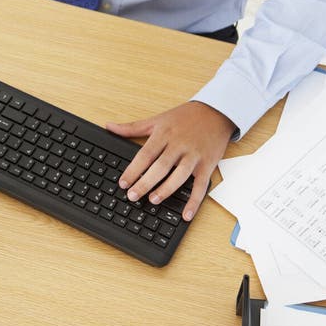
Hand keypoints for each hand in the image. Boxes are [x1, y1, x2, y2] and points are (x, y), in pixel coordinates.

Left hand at [106, 101, 234, 220]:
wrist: (215, 111)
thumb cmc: (185, 117)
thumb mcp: (157, 119)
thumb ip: (132, 127)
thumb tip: (109, 126)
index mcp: (164, 134)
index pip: (146, 154)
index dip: (133, 170)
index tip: (123, 183)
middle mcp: (179, 145)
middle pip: (160, 166)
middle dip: (145, 182)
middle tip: (132, 196)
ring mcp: (194, 155)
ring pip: (179, 175)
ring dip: (166, 189)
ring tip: (153, 200)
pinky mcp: (208, 164)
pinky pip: (201, 186)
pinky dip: (194, 201)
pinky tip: (186, 214)